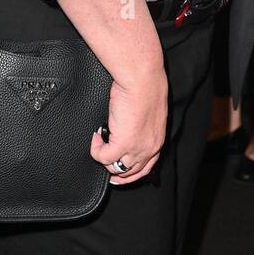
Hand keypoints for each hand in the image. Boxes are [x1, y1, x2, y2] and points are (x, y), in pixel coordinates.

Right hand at [90, 65, 168, 184]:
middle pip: (132, 171)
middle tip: (106, 168)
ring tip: (100, 143)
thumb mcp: (149, 112)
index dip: (133, 172)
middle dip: (117, 173)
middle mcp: (149, 147)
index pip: (147, 166)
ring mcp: (136, 148)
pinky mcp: (122, 144)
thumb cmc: (145, 88)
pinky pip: (103, 157)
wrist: (142, 80)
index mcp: (157, 139)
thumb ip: (141, 126)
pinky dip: (96, 149)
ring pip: (117, 167)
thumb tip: (128, 128)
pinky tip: (96, 136)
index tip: (121, 174)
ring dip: (105, 158)